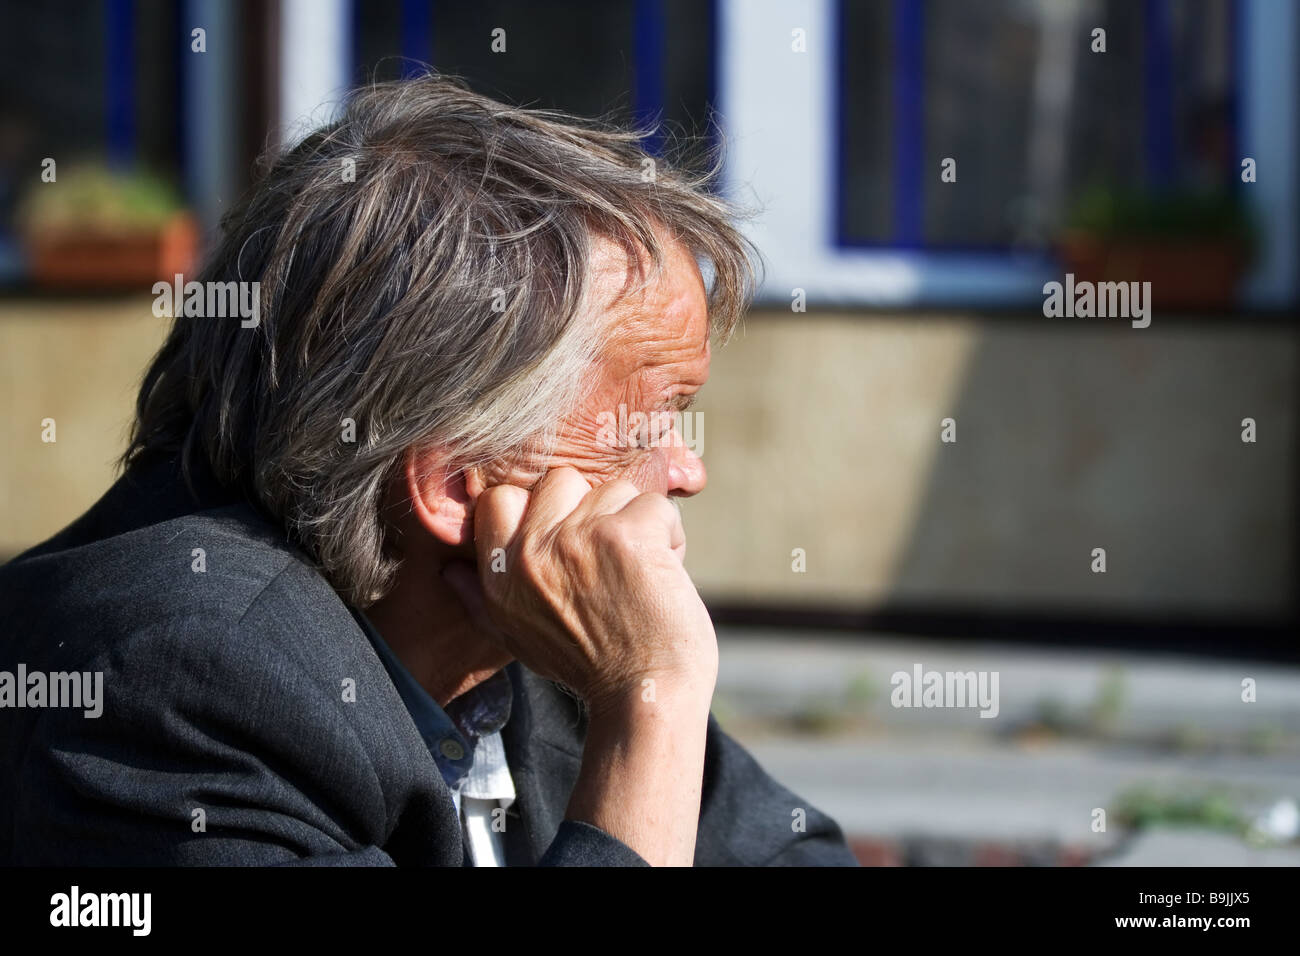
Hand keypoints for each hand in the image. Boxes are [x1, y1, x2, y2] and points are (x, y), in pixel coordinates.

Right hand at [444, 466, 717, 715]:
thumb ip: (481, 599)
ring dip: (637, 523)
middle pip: (562, 481)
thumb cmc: (588, 669)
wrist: (643, 695)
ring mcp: (579, 538)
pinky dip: (670, 535)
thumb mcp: (516, 638)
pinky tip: (665, 573)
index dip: (539, 507)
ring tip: (641, 570)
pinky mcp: (626, 535)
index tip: (566, 537)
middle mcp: (531, 552)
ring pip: (615, 489)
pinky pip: (655, 506)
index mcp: (501, 574)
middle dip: (594, 508)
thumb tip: (450, 572)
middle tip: (611, 556)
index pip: (500, 498)